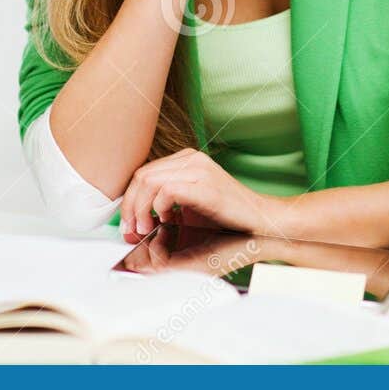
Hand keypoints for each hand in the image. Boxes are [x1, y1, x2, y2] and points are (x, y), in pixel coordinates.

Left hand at [118, 149, 286, 242]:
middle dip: (130, 207)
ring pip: (149, 181)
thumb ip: (163, 206)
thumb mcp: (189, 208)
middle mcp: (191, 158)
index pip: (144, 172)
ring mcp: (198, 169)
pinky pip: (167, 190)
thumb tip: (135, 222)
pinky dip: (158, 208)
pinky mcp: (204, 184)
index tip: (128, 224)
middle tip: (132, 231)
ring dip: (140, 210)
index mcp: (186, 159)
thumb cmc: (227, 217)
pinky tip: (167, 220)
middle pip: (142, 176)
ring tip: (146, 229)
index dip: (129, 199)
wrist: (260, 220)